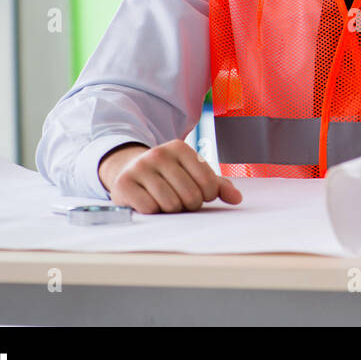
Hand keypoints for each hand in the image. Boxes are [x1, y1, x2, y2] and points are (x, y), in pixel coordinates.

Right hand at [97, 139, 242, 213]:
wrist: (128, 169)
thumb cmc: (168, 175)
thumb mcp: (193, 174)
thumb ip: (218, 185)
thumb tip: (237, 199)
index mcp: (180, 147)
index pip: (208, 183)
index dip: (207, 196)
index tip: (200, 194)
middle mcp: (159, 153)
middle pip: (190, 196)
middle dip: (189, 205)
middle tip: (181, 200)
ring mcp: (139, 168)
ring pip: (170, 204)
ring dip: (171, 210)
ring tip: (166, 201)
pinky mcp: (124, 184)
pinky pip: (149, 209)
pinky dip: (153, 212)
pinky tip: (149, 202)